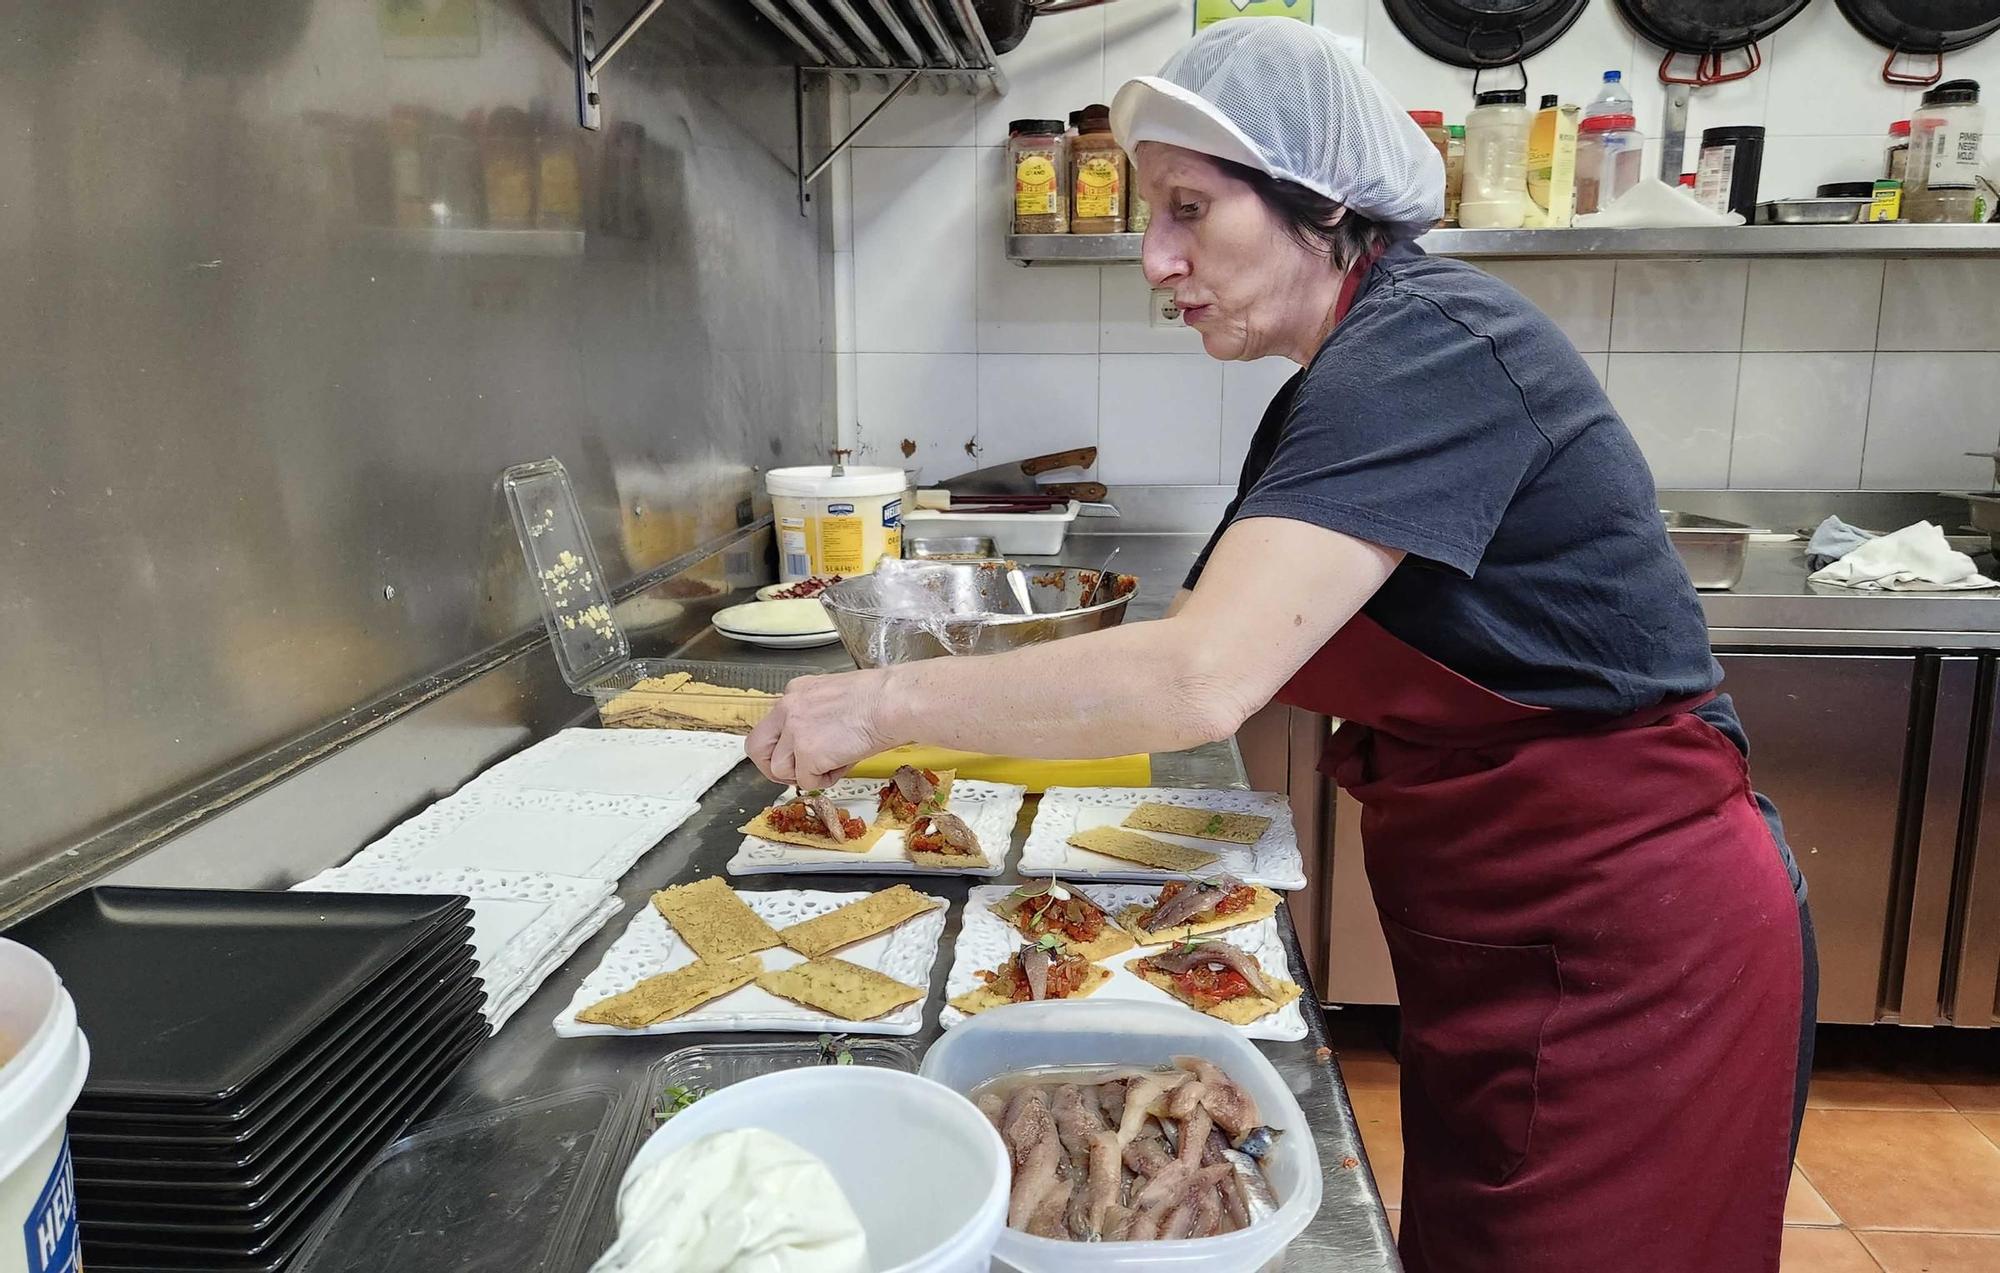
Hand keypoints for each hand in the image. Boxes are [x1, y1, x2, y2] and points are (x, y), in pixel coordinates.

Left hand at [745, 668, 899, 789]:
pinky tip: (843, 765)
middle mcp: (788, 708)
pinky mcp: (808, 753)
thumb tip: (818, 741)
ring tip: (831, 766)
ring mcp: (795, 731)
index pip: (773, 724)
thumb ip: (817, 716)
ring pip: (780, 769)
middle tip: (794, 774)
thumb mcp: (837, 697)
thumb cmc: (881, 699)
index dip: (784, 746)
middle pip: (757, 747)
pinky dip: (825, 781)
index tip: (796, 755)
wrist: (894, 702)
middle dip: (772, 767)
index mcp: (797, 692)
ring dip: (804, 775)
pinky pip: (806, 782)